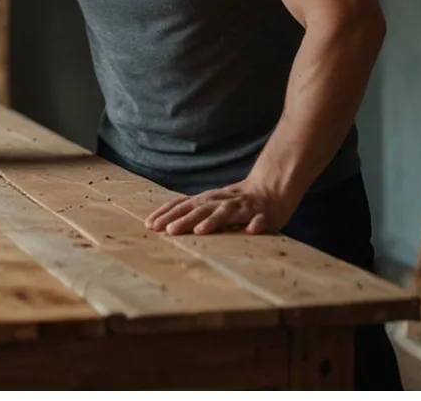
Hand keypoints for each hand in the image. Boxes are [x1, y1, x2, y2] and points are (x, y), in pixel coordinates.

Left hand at [144, 179, 297, 235]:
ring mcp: (242, 207)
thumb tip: (161, 223)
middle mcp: (221, 201)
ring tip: (199, 231)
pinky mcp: (263, 214)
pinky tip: (250, 231)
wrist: (271, 190)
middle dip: (183, 220)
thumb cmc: (235, 202)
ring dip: (212, 221)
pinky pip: (259, 220)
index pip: (182, 204)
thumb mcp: (210, 204)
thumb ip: (190, 212)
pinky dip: (255, 224)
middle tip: (167, 230)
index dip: (166, 213)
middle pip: (199, 209)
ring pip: (225, 213)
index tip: (149, 224)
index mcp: (206, 200)